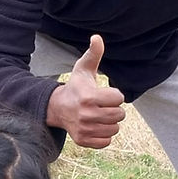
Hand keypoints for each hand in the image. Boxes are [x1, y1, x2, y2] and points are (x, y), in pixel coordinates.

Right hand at [46, 34, 125, 148]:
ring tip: (99, 115)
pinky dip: (104, 134)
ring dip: (110, 122)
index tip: (104, 94)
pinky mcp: (83, 140)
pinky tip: (96, 125)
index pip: (119, 98)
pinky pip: (107, 141)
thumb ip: (93, 54)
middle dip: (114, 109)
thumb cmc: (76, 86)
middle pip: (119, 115)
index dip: (114, 95)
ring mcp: (85, 129)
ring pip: (115, 128)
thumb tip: (97, 37)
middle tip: (103, 105)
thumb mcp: (83, 69)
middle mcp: (86, 115)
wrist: (57, 108)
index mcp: (89, 97)